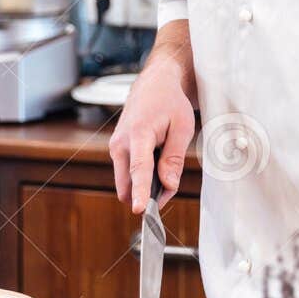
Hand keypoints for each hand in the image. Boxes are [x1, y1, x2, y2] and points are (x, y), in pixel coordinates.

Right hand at [109, 62, 194, 213]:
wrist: (153, 87)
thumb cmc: (170, 104)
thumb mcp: (182, 127)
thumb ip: (174, 158)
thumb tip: (169, 185)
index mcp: (139, 134)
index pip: (139, 169)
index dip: (141, 192)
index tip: (139, 210)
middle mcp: (120, 143)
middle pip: (128, 185)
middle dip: (149, 194)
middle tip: (171, 182)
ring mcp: (115, 148)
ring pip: (127, 183)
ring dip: (146, 185)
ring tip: (165, 163)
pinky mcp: (116, 151)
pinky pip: (128, 174)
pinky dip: (142, 177)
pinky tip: (156, 161)